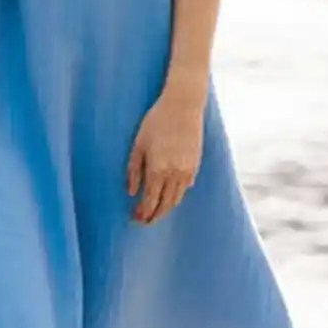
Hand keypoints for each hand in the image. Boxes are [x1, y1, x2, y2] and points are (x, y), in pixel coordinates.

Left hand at [127, 89, 205, 223]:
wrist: (183, 106)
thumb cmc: (156, 121)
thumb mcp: (138, 144)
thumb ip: (134, 171)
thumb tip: (132, 192)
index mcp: (158, 169)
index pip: (150, 201)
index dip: (143, 213)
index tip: (135, 218)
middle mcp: (175, 174)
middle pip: (165, 205)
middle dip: (154, 216)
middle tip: (144, 221)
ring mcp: (188, 170)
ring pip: (177, 198)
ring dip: (166, 208)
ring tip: (156, 212)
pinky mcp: (196, 164)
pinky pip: (186, 187)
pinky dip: (177, 195)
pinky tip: (169, 195)